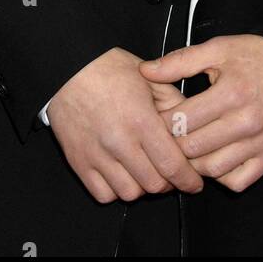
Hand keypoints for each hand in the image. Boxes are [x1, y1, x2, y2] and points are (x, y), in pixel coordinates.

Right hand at [45, 47, 205, 203]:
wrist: (69, 67)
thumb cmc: (110, 68)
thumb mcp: (150, 78)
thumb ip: (174, 105)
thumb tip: (192, 129)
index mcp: (140, 119)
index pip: (172, 165)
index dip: (188, 180)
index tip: (194, 183)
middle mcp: (119, 141)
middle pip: (153, 184)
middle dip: (168, 183)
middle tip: (170, 173)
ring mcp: (96, 154)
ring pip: (129, 194)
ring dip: (142, 187)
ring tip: (144, 171)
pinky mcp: (78, 162)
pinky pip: (103, 194)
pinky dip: (116, 190)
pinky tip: (121, 174)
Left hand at [138, 34, 262, 190]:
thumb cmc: (259, 57)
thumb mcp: (220, 48)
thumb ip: (181, 61)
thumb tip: (146, 70)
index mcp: (231, 92)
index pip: (182, 120)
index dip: (162, 121)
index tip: (157, 118)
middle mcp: (246, 121)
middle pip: (193, 148)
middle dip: (173, 144)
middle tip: (167, 136)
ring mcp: (259, 143)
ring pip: (212, 169)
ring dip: (194, 162)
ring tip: (188, 148)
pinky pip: (237, 181)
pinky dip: (221, 176)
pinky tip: (215, 158)